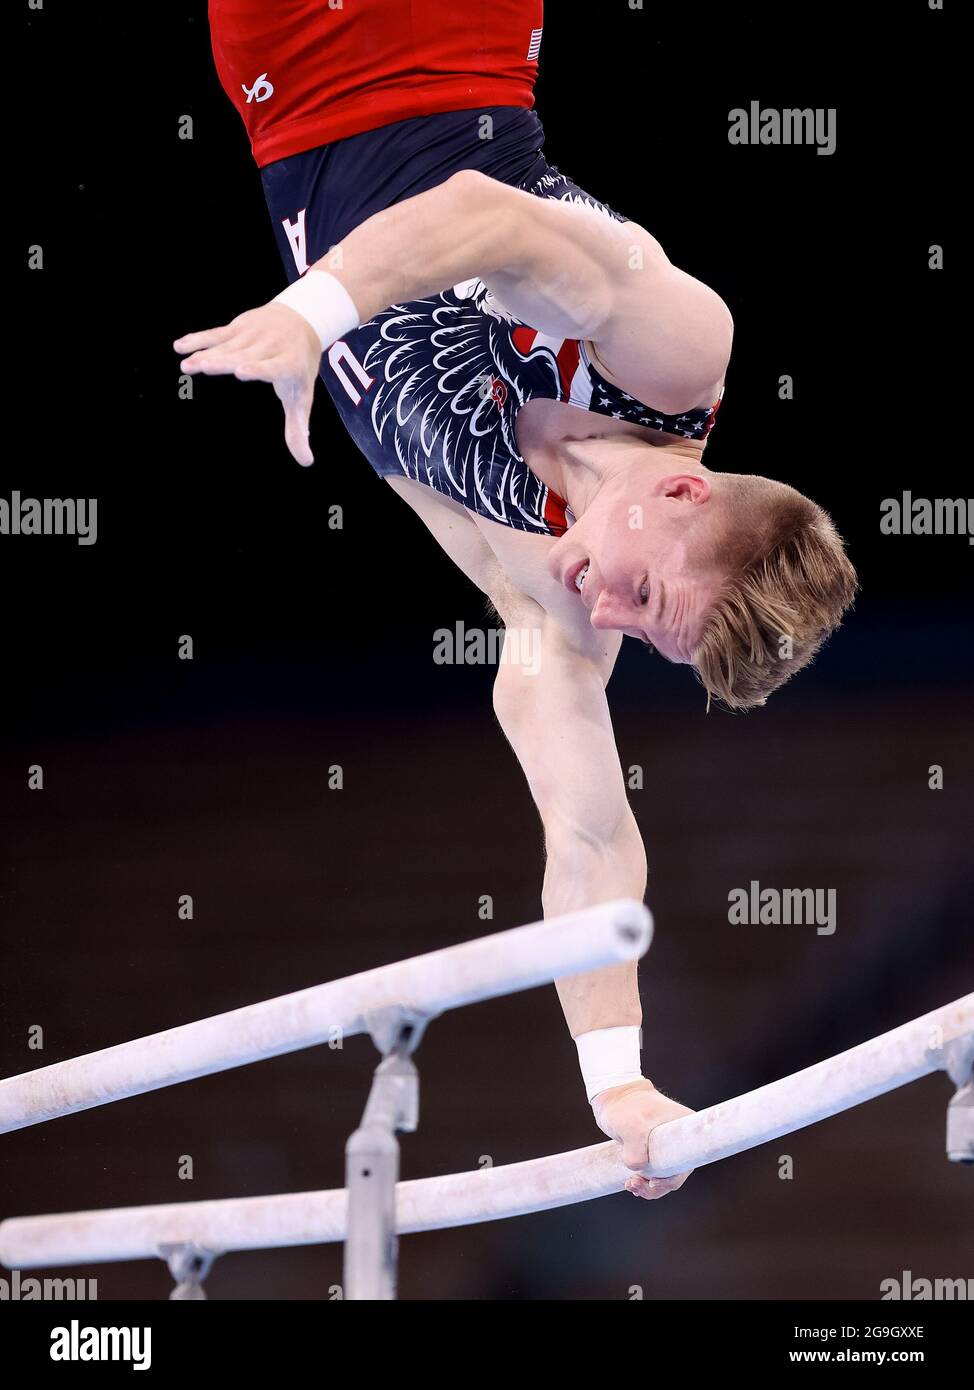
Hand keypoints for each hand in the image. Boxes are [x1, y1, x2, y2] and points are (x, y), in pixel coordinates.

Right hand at [174, 303, 321, 466]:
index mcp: (288, 363)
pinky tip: (180, 347)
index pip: (272, 367)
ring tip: (186, 365)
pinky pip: (216, 334)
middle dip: (222, 361)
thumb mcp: (302, 397)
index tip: (241, 371)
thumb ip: (298, 429)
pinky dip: (198, 340)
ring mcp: (252, 334)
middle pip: (243, 355)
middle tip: (203, 367)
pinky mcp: (238, 326)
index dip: (258, 369)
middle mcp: (270, 345)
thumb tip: (306, 462)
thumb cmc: (299, 367)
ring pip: (226, 346)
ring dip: (205, 354)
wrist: (302, 321)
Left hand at [592, 1078, 693, 1200]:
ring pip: (664, 1177)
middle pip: (676, 1174)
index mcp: (685, 1129)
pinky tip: (631, 1183)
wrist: (612, 1096)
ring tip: (630, 1185)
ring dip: (648, 1186)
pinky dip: (644, 1181)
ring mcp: (668, 1146)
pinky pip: (655, 1173)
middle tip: (634, 1184)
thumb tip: (638, 1170)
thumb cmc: (626, 1106)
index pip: (686, 1163)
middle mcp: (681, 1139)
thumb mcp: (631, 1127)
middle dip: (656, 1186)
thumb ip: (636, 1152)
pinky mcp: (655, 1150)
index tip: (653, 1181)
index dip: (672, 1179)